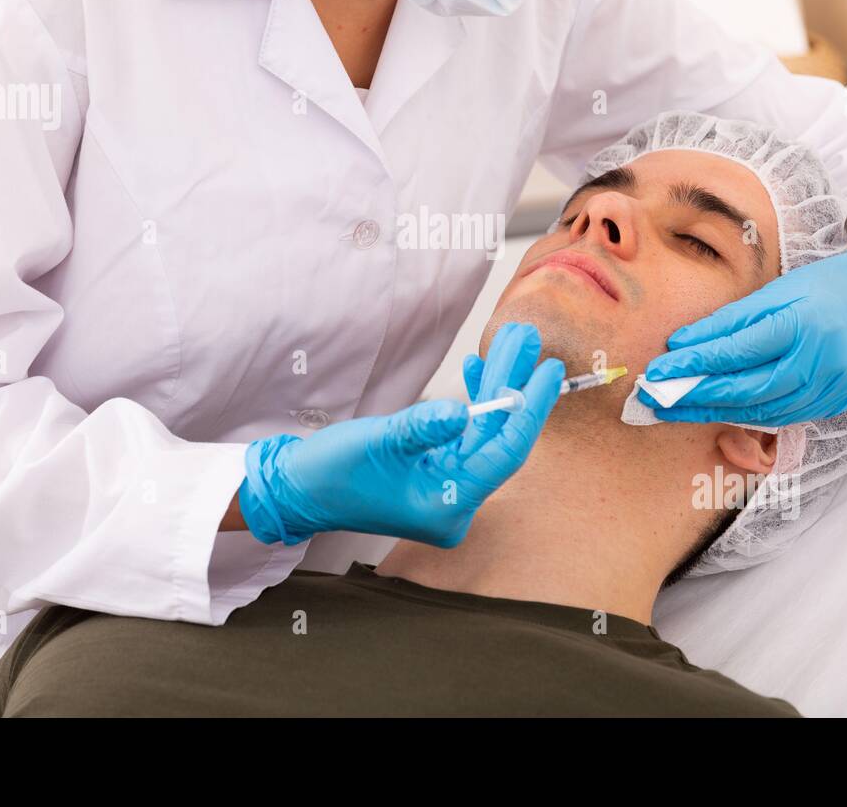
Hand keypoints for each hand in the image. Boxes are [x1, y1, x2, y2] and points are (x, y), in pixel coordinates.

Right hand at [238, 322, 563, 546]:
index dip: (529, 409)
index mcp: (447, 504)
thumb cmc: (331, 472)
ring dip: (494, 387)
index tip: (548, 371)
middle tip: (531, 341)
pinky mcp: (435, 471)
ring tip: (510, 342)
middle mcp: (454, 500)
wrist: (298, 489)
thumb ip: (421, 427)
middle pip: (498, 437)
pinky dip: (472, 402)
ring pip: (483, 430)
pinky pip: (465, 433)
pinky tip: (478, 368)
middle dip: (513, 386)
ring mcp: (446, 486)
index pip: (504, 453)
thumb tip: (462, 410)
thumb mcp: (377, 442)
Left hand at [639, 233, 846, 426]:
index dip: (694, 364)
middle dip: (695, 397)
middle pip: (747, 389)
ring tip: (675, 409)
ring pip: (763, 410)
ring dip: (714, 413)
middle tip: (654, 399)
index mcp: (804, 322)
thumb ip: (731, 320)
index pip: (737, 351)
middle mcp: (821, 360)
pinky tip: (716, 413)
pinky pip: (784, 418)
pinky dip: (746, 417)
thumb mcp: (778, 290)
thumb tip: (681, 343)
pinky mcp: (838, 403)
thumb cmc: (828, 286)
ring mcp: (833, 387)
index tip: (659, 370)